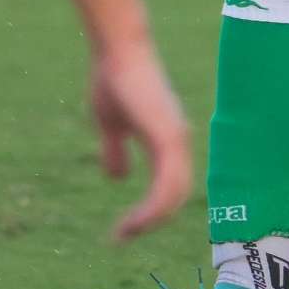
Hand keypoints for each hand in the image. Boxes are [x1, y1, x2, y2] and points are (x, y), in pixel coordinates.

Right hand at [88, 38, 192, 241]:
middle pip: (176, 196)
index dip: (151, 210)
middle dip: (152, 221)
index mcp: (167, 141)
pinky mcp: (168, 137)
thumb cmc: (114, 81)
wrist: (117, 52)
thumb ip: (115, 149)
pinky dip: (154, 207)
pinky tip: (135, 219)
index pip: (170, 186)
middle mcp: (178, 143)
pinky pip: (167, 184)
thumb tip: (117, 177)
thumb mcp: (110, 124)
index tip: (124, 229)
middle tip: (123, 236)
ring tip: (126, 233)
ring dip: (151, 220)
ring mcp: (176, 140)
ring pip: (174, 195)